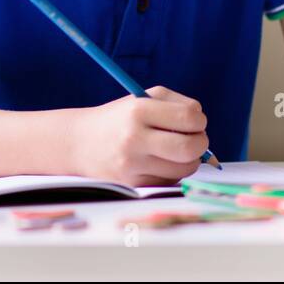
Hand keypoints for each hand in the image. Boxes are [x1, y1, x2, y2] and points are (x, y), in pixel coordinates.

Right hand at [68, 86, 207, 185]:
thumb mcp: (144, 99)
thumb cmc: (121, 118)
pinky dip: (174, 172)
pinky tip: (161, 162)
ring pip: (184, 168)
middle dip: (201, 144)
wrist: (80, 143)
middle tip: (196, 139)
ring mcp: (132, 165)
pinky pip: (170, 181)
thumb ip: (178, 105)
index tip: (195, 121)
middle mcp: (134, 139)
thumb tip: (203, 126)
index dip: (199, 120)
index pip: (189, 117)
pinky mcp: (133, 184)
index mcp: (138, 111)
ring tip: (177, 150)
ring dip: (190, 159)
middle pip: (190, 148)